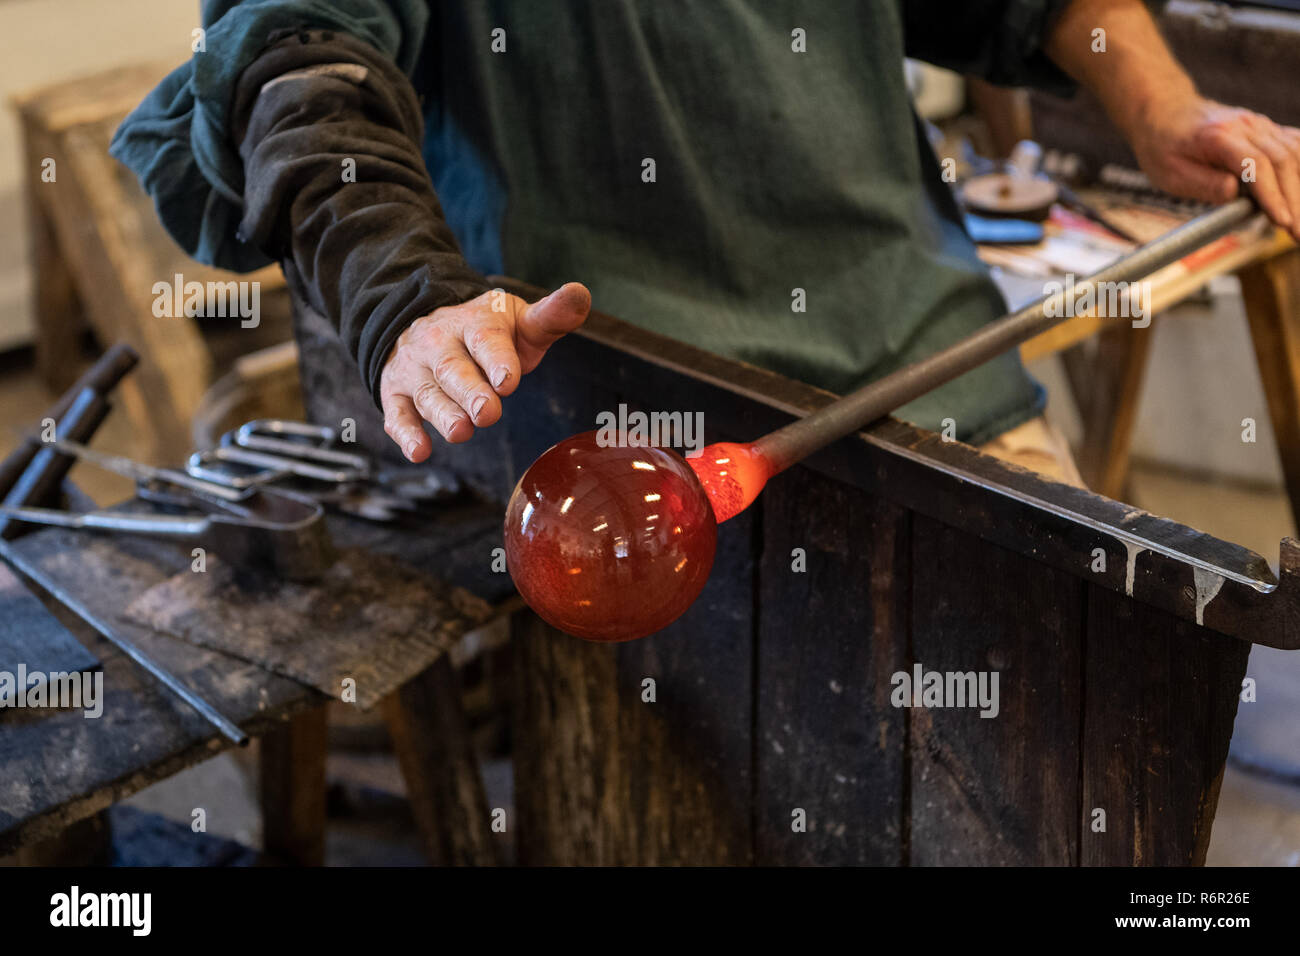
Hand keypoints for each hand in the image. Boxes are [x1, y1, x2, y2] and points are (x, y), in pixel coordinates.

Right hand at [380, 282, 590, 460]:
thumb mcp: (520, 320)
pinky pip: (397, 414)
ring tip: (461, 432)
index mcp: (474, 322)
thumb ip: (552, 316)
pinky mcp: (396, 393)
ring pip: (427, 393)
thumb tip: (581, 293)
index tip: (509, 381)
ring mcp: (415, 369)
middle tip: (488, 413)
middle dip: (470, 392)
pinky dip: (406, 433)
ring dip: (442, 414)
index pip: (485, 339)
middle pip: (453, 369)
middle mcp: (439, 343)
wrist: (428, 327)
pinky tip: (420, 452)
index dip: (497, 360)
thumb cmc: (489, 333)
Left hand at [1128, 95, 1299, 240]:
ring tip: (1299, 223)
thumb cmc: (1165, 147)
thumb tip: (1233, 193)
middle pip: (1283, 161)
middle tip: (1298, 234)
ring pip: (1294, 154)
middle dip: (1294, 200)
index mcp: (1219, 136)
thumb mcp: (1170, 173)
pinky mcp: (1268, 130)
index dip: (1272, 195)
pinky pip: (1295, 146)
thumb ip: (1203, 183)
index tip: (1283, 221)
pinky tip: (1299, 195)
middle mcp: (1246, 126)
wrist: (1167, 113)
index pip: (1256, 165)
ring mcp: (1260, 125)